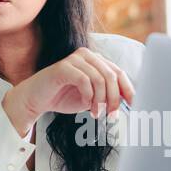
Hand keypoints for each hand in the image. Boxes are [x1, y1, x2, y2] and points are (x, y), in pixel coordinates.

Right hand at [4, 47, 135, 135]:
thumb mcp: (91, 98)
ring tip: (96, 113)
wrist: (36, 99)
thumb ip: (108, 96)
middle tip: (112, 115)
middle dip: (115, 98)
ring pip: (100, 79)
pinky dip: (88, 96)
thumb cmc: (63, 97)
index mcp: (95, 60)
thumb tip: (130, 102)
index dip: (128, 89)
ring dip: (101, 100)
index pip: (118, 72)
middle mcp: (86, 55)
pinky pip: (84, 80)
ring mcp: (74, 59)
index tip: (134, 106)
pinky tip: (85, 105)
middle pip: (111, 75)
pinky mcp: (63, 67)